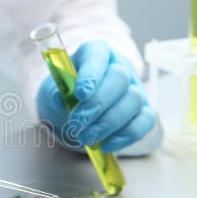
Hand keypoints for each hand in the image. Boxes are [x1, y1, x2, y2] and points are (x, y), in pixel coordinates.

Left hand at [37, 40, 154, 152]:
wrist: (77, 109)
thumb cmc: (65, 94)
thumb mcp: (51, 90)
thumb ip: (54, 92)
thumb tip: (59, 98)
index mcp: (96, 52)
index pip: (98, 55)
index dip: (91, 74)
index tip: (79, 94)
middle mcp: (120, 66)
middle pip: (119, 78)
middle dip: (98, 104)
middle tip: (77, 124)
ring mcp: (135, 88)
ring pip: (133, 100)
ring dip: (109, 122)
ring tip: (85, 137)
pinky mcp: (144, 110)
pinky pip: (145, 121)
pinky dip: (125, 136)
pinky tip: (105, 145)